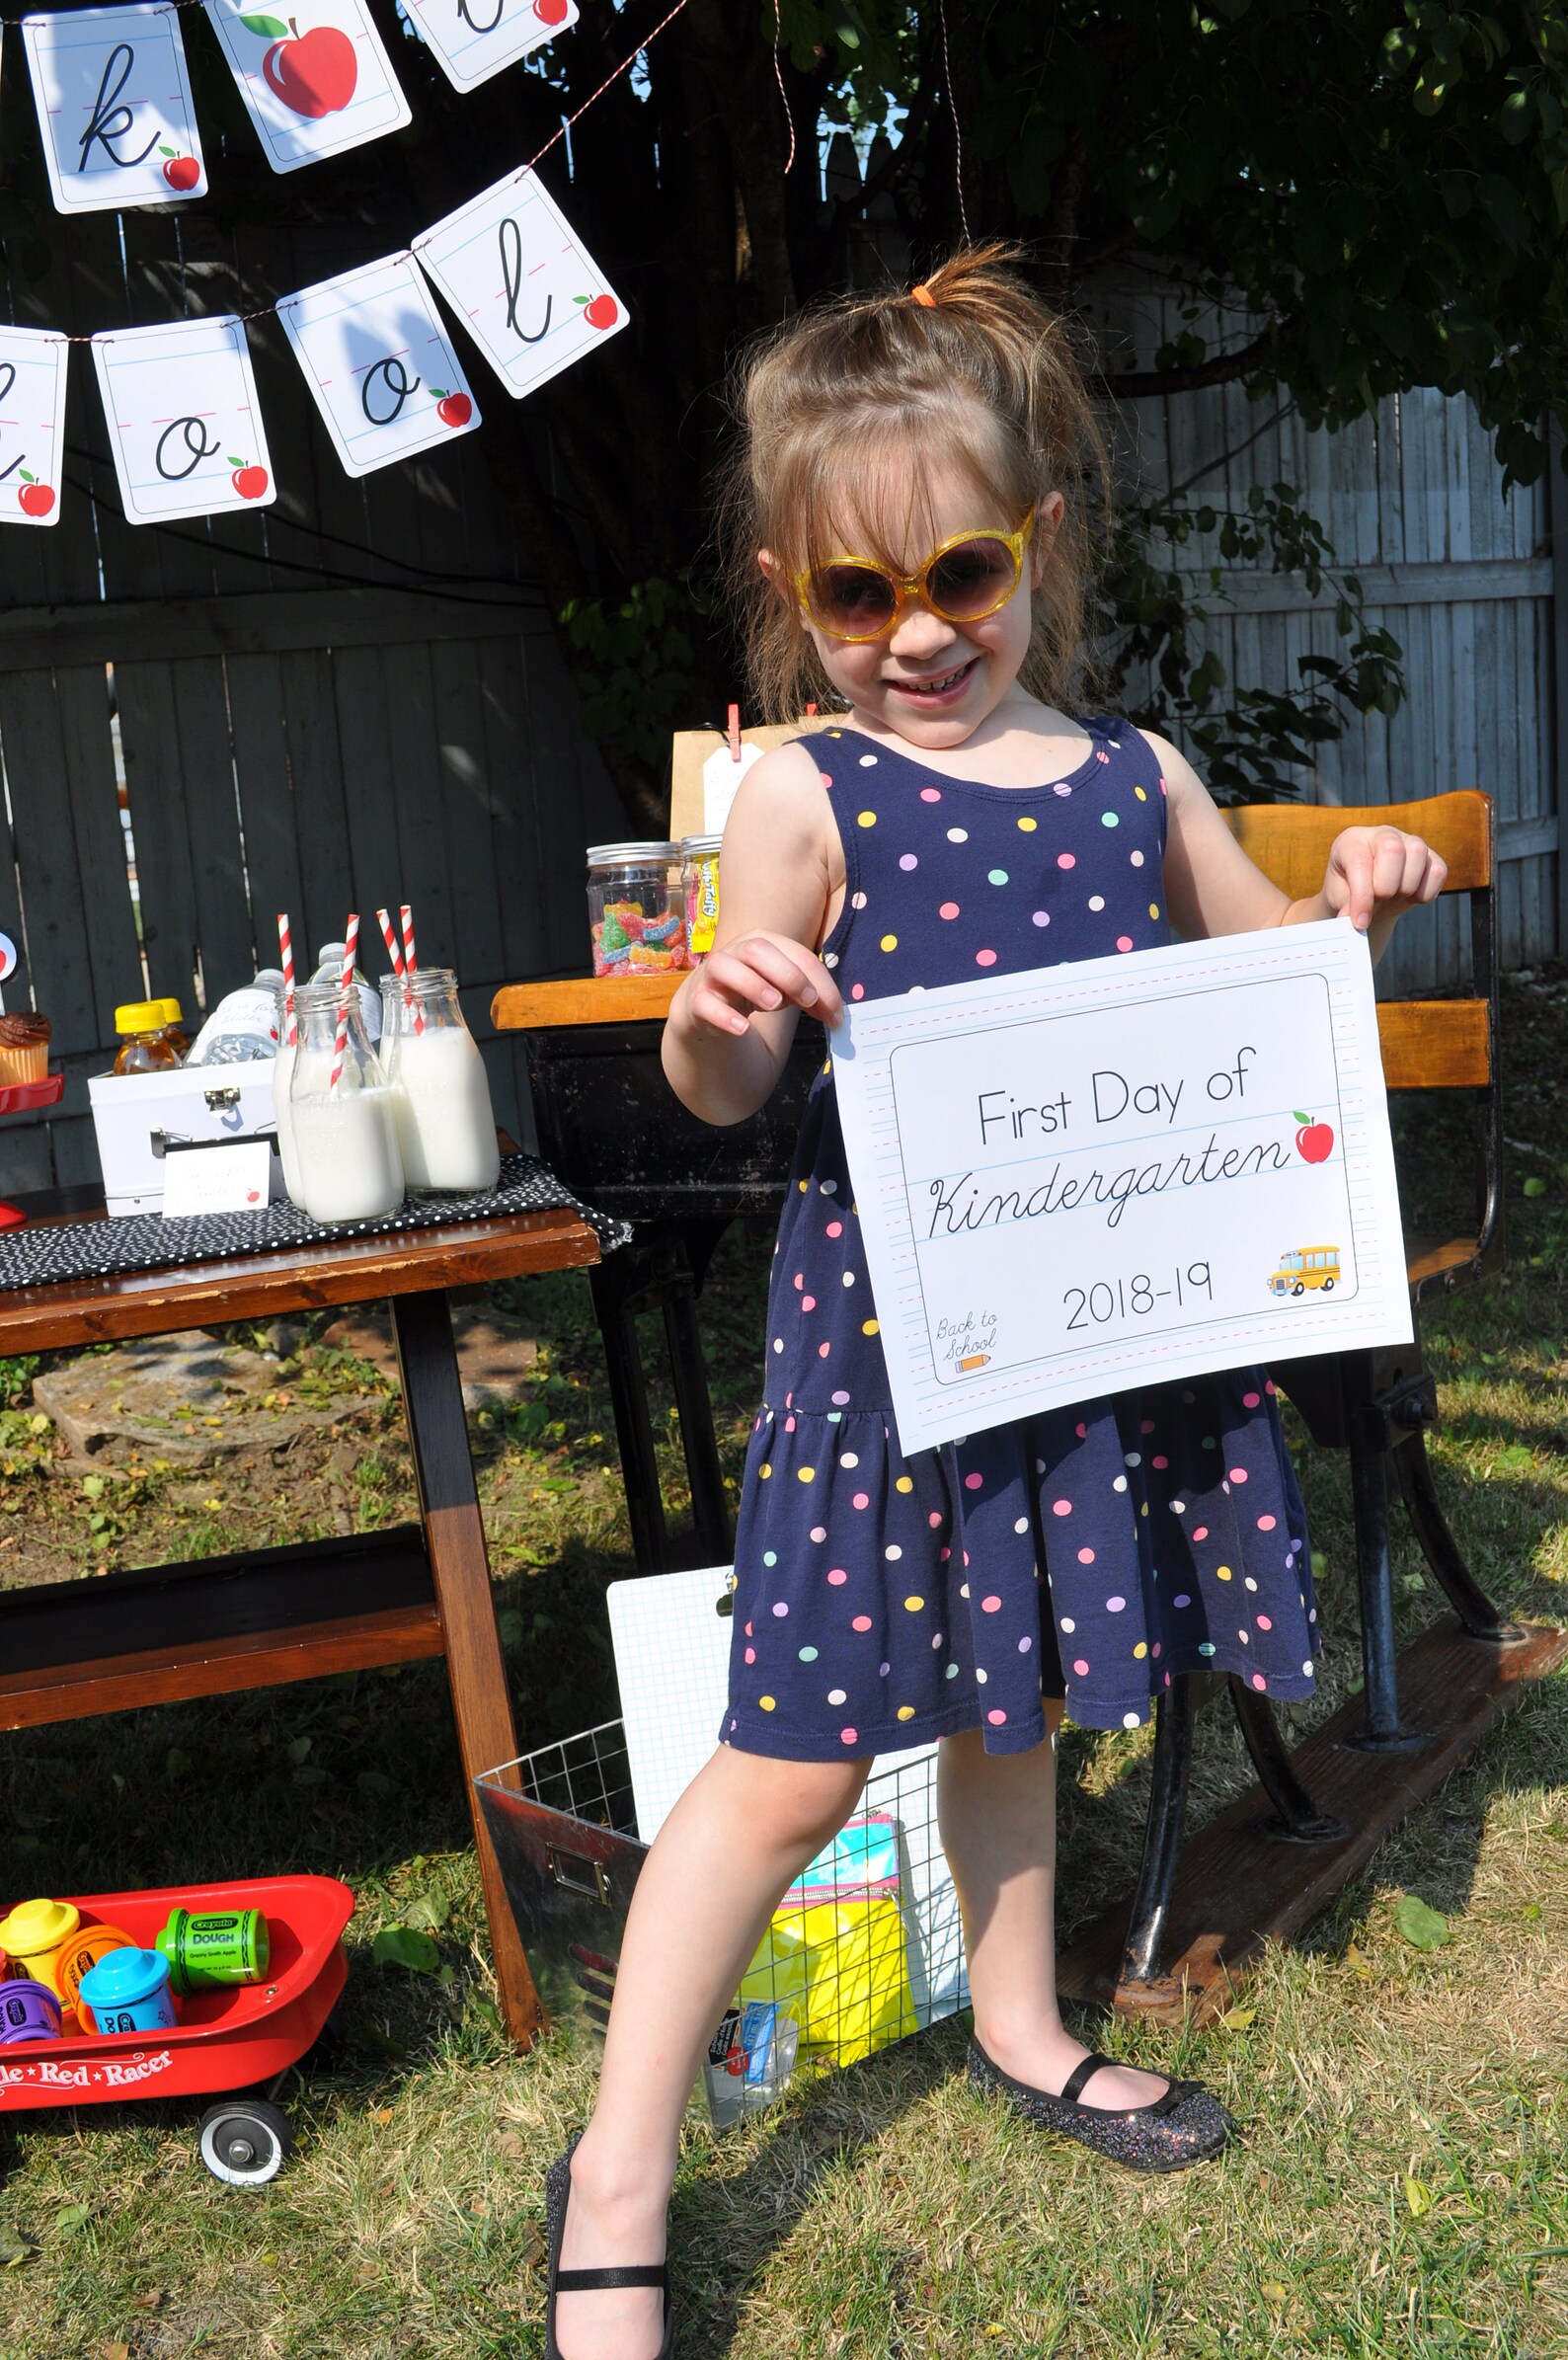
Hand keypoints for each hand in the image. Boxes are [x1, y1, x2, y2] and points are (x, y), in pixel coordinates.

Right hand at [682, 930, 843, 1036]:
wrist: (709, 1006)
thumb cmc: (754, 991)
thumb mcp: (785, 989)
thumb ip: (808, 996)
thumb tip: (835, 1014)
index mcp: (764, 943)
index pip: (796, 954)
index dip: (820, 982)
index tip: (835, 1013)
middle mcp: (736, 952)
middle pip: (759, 949)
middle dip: (788, 974)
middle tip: (808, 1001)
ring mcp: (713, 975)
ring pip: (725, 967)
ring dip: (753, 984)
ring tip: (774, 1005)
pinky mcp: (697, 1000)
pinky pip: (705, 1003)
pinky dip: (724, 1016)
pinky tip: (743, 1029)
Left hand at [1321, 826, 1446, 932]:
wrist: (1370, 896)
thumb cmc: (1351, 893)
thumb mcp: (1341, 900)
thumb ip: (1347, 909)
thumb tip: (1358, 924)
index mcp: (1352, 841)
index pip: (1359, 862)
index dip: (1362, 896)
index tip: (1360, 922)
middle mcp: (1382, 835)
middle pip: (1392, 850)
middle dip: (1386, 886)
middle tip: (1379, 900)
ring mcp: (1409, 841)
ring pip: (1418, 854)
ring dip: (1406, 887)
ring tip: (1393, 897)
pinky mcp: (1431, 856)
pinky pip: (1438, 871)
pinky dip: (1426, 892)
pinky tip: (1410, 897)